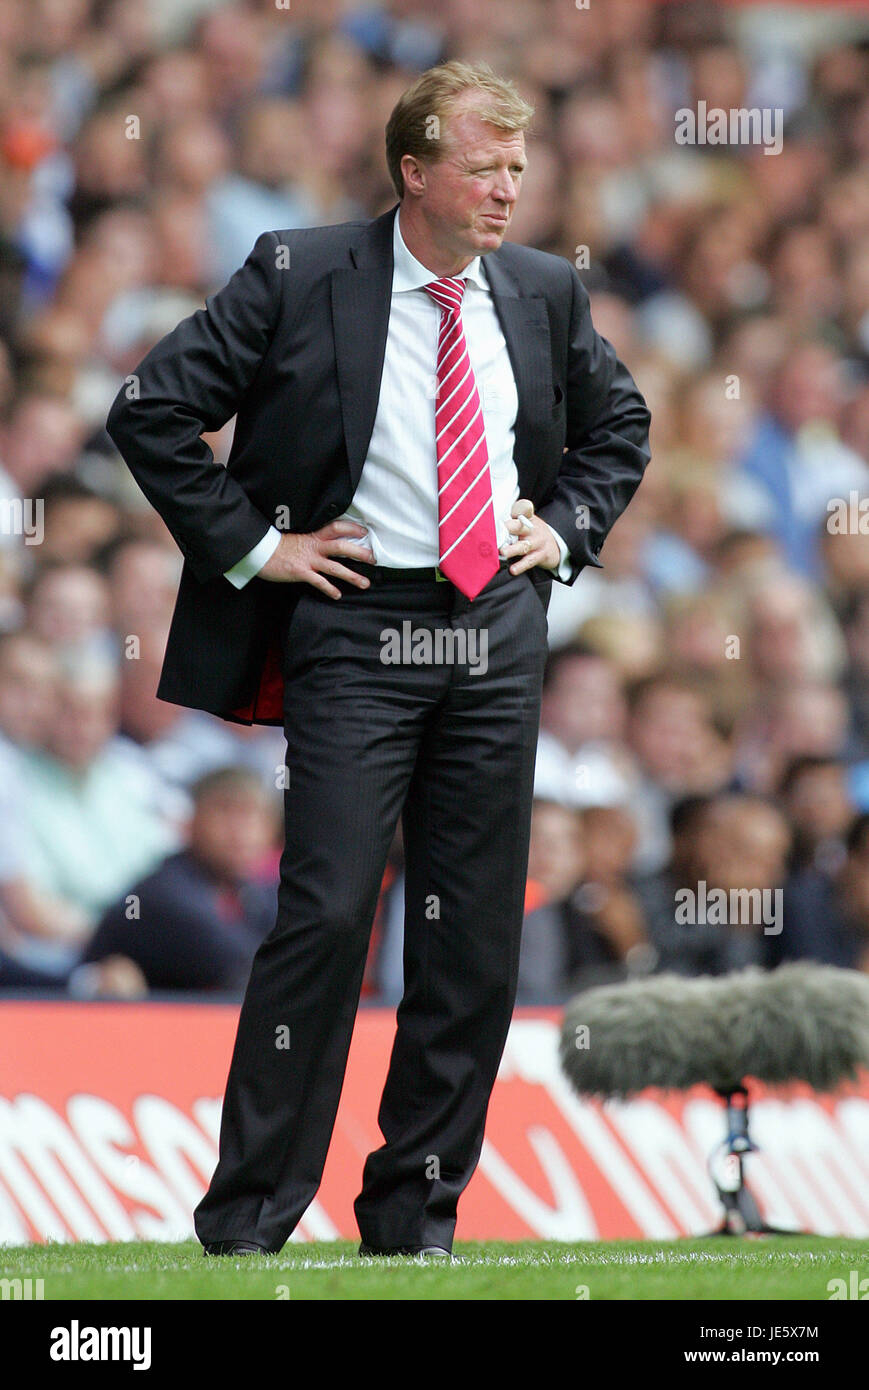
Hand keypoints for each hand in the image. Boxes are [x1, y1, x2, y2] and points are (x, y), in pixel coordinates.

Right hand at [259, 520, 374, 598]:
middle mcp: (314, 547)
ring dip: (352, 576)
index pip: (336, 527)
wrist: (260, 551)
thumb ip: (313, 542)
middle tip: (373, 559)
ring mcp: (308, 560)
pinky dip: (329, 588)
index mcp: (314, 536)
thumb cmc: (279, 547)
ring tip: (364, 583)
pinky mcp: (300, 572)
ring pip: (335, 567)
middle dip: (359, 553)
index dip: (352, 528)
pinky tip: (337, 595)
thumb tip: (327, 546)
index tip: (364, 532)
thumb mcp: (299, 539)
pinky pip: (319, 581)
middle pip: (341, 547)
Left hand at [499, 499, 559, 573]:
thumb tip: (487, 518)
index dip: (516, 508)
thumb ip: (511, 517)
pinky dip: (521, 566)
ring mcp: (537, 542)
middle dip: (508, 528)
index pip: (521, 508)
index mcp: (526, 517)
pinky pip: (529, 561)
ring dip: (512, 549)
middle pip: (519, 526)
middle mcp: (531, 528)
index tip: (501, 510)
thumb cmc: (532, 532)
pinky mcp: (541, 555)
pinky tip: (513, 570)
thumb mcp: (526, 520)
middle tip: (496, 533)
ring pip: (523, 545)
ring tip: (503, 552)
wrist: (556, 545)